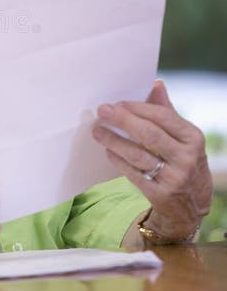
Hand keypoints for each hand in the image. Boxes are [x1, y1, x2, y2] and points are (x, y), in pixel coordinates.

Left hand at [91, 79, 211, 239]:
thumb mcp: (185, 139)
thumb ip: (168, 112)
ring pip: (137, 154)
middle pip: (149, 134)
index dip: (138, 108)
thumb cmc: (184, 162)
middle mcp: (186, 158)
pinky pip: (133, 173)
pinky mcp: (160, 194)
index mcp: (193, 139)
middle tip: (103, 111)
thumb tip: (156, 84)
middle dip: (123, 120)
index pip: (163, 117)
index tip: (118, 103)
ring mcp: (174, 178)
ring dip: (114, 141)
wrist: (191, 206)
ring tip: (98, 131)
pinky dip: (118, 160)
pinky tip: (108, 151)